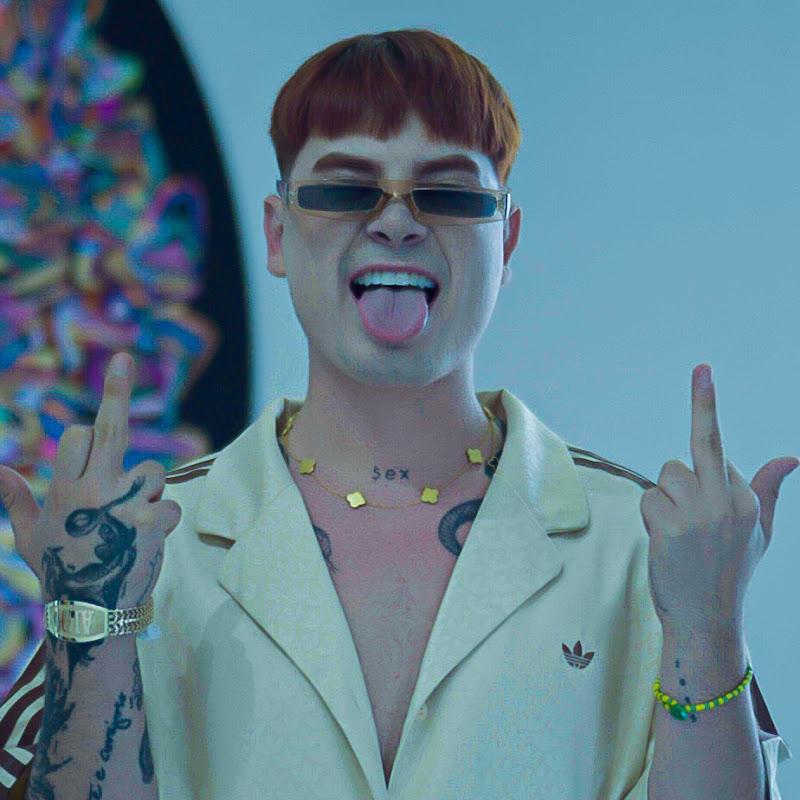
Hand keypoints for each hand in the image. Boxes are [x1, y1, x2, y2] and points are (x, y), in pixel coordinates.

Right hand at [0, 352, 181, 609]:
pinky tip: (146, 541)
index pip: (78, 435)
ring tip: (128, 523)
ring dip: (147, 491)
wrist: (88, 614)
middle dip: (115, 392)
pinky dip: (163, 519)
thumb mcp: (28, 535)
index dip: (86, 438)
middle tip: (123, 358)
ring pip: (152, 471)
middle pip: (109, 429)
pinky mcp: (150, 522)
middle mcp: (92, 489)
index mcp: (62, 488)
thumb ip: (15, 498)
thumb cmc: (58, 570)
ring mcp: (123, 504)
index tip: (86, 442)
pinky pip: (169, 503)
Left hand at [640, 364, 797, 633]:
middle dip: (688, 454)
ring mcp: (698, 513)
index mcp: (747, 499)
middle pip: (689, 455)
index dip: (703, 410)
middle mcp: (725, 501)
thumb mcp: (760, 532)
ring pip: (663, 478)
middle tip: (699, 405)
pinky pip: (648, 499)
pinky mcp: (670, 526)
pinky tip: (666, 542)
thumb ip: (768, 489)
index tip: (701, 370)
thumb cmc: (730, 571)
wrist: (707, 618)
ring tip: (679, 532)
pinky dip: (650, 517)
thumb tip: (791, 457)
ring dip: (664, 501)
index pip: (714, 446)